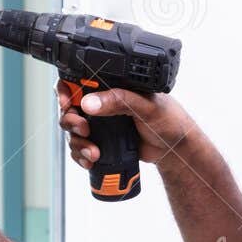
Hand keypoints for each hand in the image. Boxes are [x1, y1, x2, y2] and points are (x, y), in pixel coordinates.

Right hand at [57, 82, 198, 172]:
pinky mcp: (102, 141)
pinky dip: (80, 155)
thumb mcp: (146, 106)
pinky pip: (81, 147)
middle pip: (70, 108)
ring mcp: (101, 123)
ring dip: (77, 143)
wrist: (176, 148)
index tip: (68, 104)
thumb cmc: (168, 120)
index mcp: (112, 86)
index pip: (79, 80)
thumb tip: (89, 102)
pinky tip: (90, 160)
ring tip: (93, 153)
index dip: (66, 91)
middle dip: (71, 122)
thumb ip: (119, 101)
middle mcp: (103, 102)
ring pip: (73, 131)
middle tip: (84, 130)